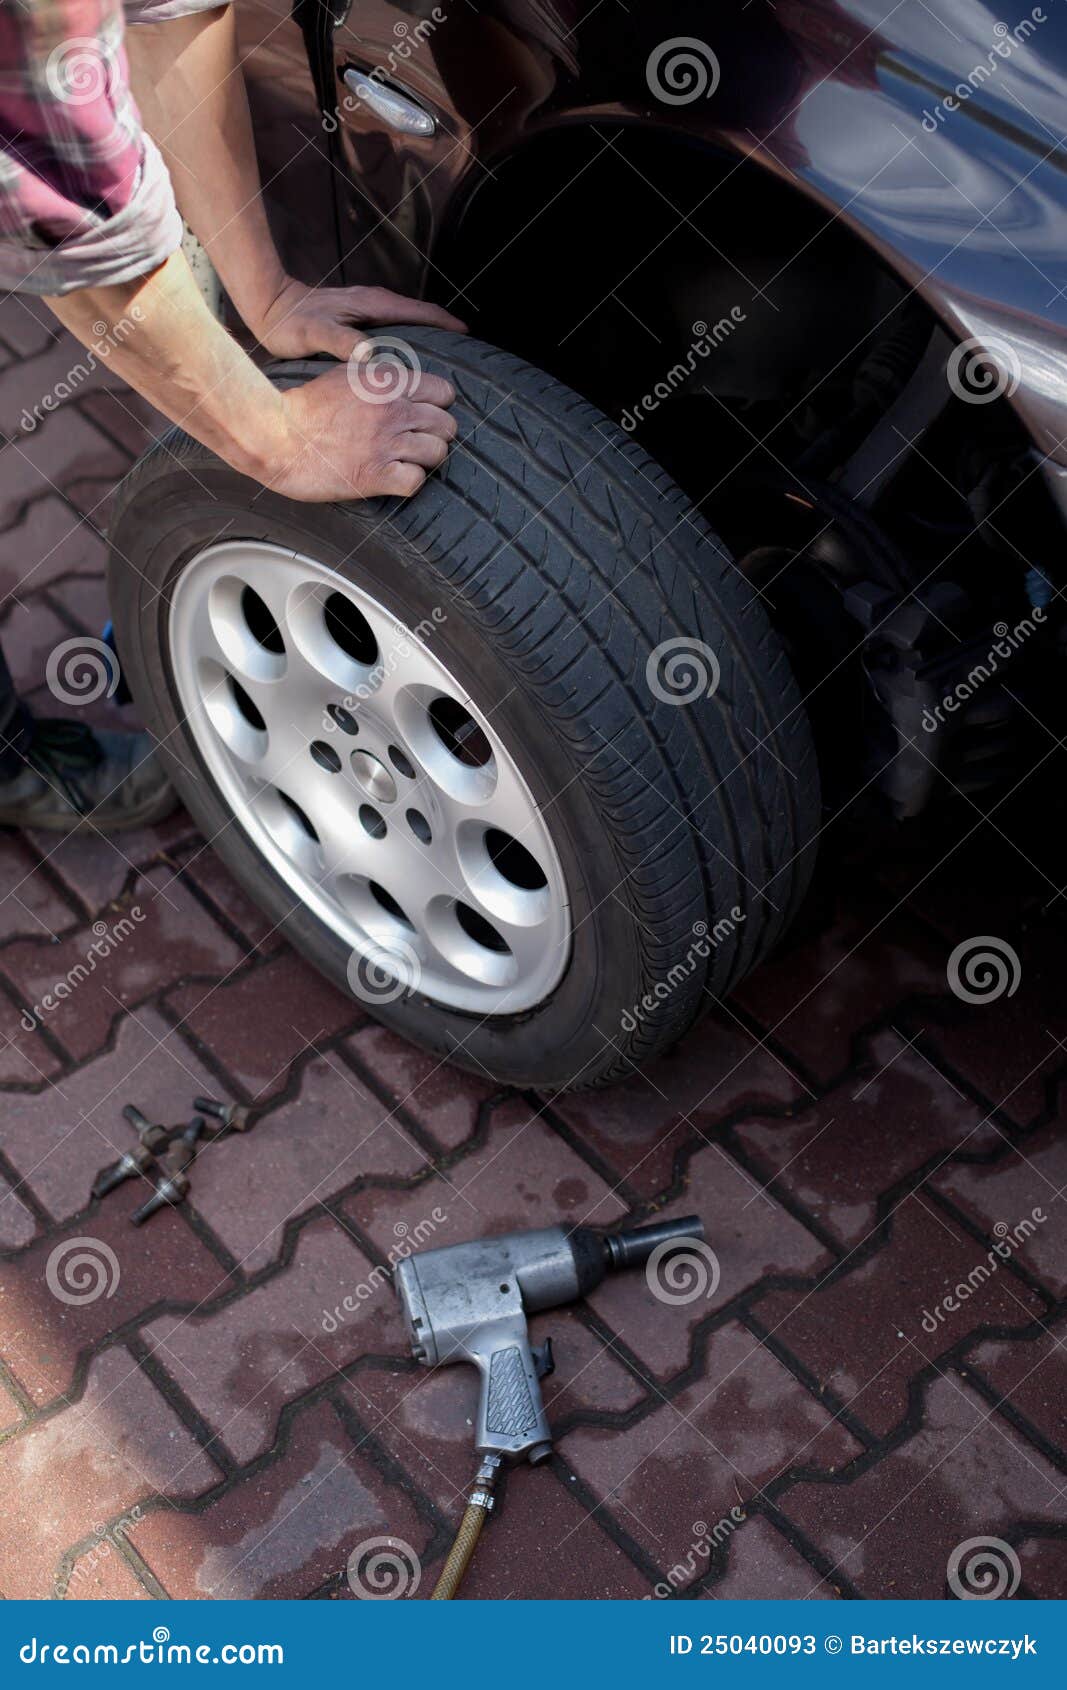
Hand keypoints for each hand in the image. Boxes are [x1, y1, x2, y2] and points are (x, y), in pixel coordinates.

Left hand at [252, 276, 466, 361]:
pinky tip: (411, 355)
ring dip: (430, 334)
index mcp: (373, 304)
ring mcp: (368, 309)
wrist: (269, 307)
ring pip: (409, 320)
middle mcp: (375, 303)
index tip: (469, 338)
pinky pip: (395, 326)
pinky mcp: (360, 317)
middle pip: (421, 314)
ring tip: (446, 357)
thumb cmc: (290, 324)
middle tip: (466, 355)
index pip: (420, 312)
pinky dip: (411, 336)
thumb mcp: (313, 334)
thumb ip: (340, 342)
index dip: (446, 324)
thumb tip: (370, 353)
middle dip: (446, 330)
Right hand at [264, 362, 458, 501]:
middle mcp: (392, 410)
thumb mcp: (344, 374)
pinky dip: (409, 483)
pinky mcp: (376, 475)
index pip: (443, 392)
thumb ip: (377, 377)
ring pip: (437, 453)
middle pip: (446, 425)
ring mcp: (386, 443)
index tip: (423, 416)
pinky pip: (416, 481)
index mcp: (387, 381)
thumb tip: (398, 381)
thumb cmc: (305, 407)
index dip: (437, 407)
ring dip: (424, 460)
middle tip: (416, 443)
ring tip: (406, 461)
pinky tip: (394, 478)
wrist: (276, 435)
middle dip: (435, 435)